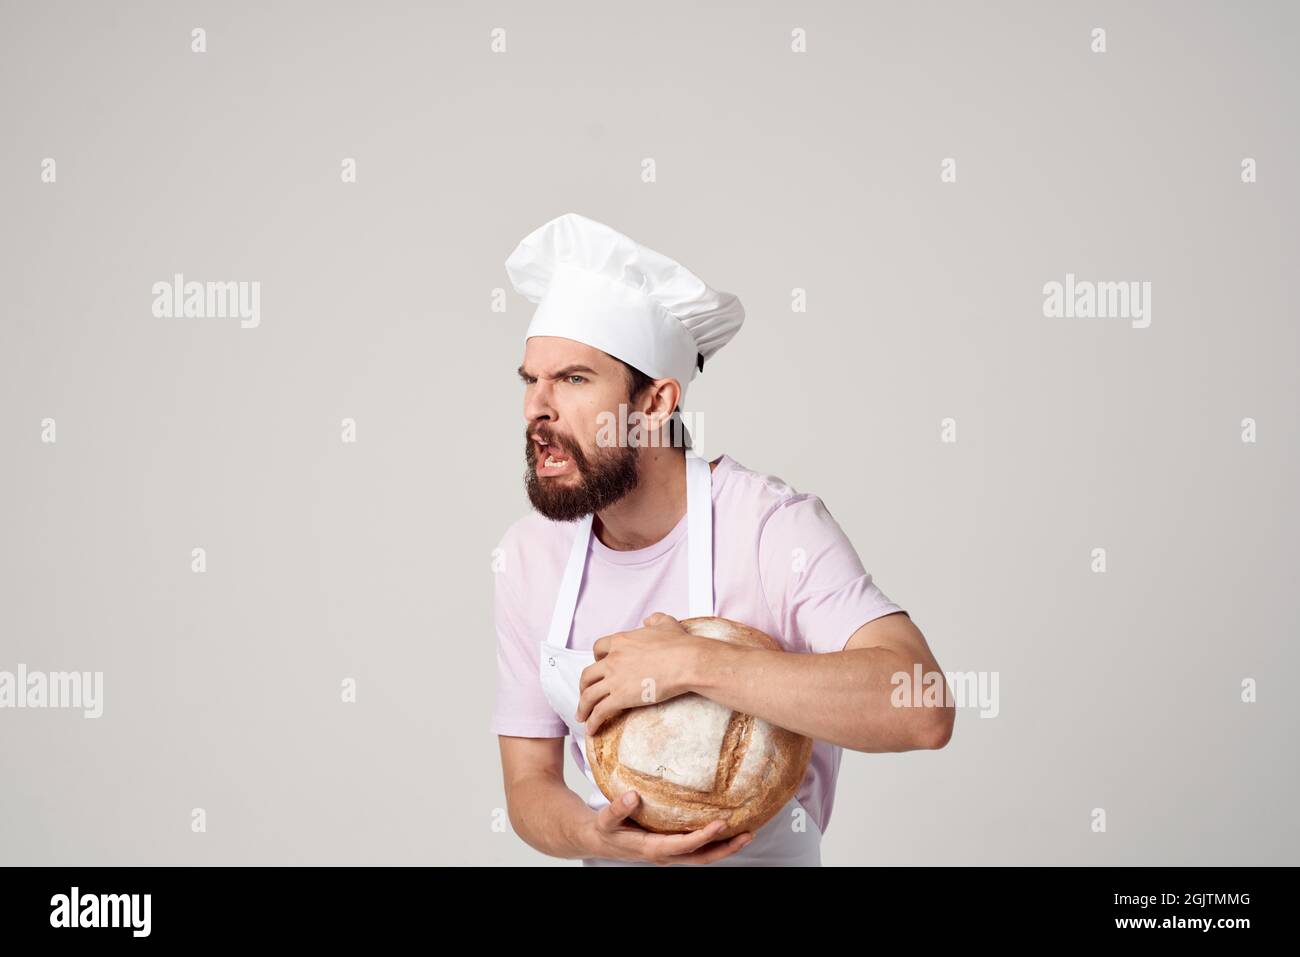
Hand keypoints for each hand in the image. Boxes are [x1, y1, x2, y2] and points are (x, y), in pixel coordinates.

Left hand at [577, 613, 704, 735]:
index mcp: (621, 641)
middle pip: (587, 674)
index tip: (598, 664)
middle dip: (583, 686)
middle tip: (585, 693)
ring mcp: (615, 679)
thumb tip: (648, 620)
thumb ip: (654, 619)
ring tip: (581, 717)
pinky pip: (600, 711)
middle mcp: (613, 659)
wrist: (686, 661)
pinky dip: (592, 721)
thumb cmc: (679, 644)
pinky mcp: (621, 697)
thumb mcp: (665, 623)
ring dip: (583, 707)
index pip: (598, 648)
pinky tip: (591, 729)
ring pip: (588, 695)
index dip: (596, 657)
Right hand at [584, 790, 753, 865]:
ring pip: (703, 856)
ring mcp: (670, 853)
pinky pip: (698, 850)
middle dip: (726, 848)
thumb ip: (617, 809)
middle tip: (748, 833)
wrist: (598, 841)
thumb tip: (632, 796)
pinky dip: (715, 843)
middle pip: (702, 858)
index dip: (703, 837)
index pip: (683, 846)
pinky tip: (727, 829)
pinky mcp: (672, 848)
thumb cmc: (604, 830)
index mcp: (651, 848)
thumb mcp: (604, 820)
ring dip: (725, 847)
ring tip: (748, 833)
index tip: (721, 824)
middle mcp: (665, 854)